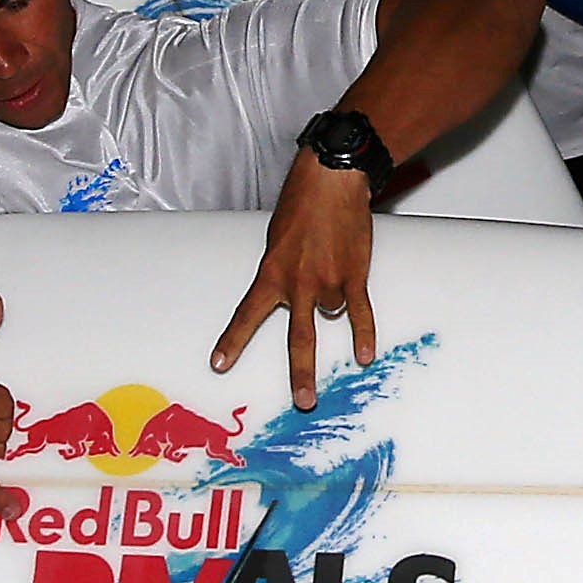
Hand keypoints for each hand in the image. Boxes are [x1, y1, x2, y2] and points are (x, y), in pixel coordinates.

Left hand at [217, 163, 378, 402]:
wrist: (330, 181)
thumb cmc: (301, 205)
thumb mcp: (276, 240)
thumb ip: (280, 272)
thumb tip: (290, 295)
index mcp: (271, 274)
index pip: (248, 315)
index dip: (233, 342)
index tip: (220, 364)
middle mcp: (297, 283)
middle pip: (297, 339)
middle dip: (300, 373)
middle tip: (303, 401)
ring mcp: (326, 281)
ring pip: (330, 312)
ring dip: (333, 301)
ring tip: (334, 266)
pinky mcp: (353, 275)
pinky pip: (359, 312)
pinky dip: (363, 334)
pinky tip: (363, 354)